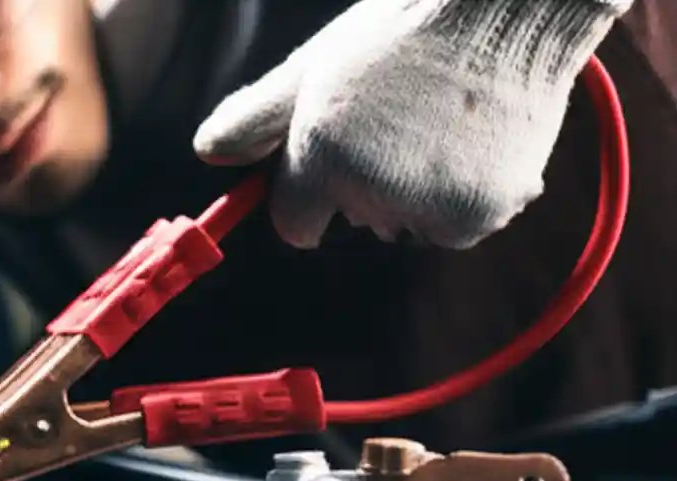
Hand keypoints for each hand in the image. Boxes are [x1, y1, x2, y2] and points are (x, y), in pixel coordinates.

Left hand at [193, 0, 631, 249]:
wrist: (506, 8)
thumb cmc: (401, 31)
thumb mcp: (314, 66)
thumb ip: (255, 116)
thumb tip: (207, 155)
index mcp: (323, 157)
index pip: (293, 225)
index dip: (307, 196)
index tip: (331, 166)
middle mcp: (371, 192)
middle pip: (352, 222)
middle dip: (364, 185)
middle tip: (398, 119)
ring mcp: (426, 208)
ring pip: (404, 225)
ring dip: (414, 190)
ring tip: (438, 124)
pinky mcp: (477, 216)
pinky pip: (452, 226)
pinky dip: (461, 195)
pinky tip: (472, 142)